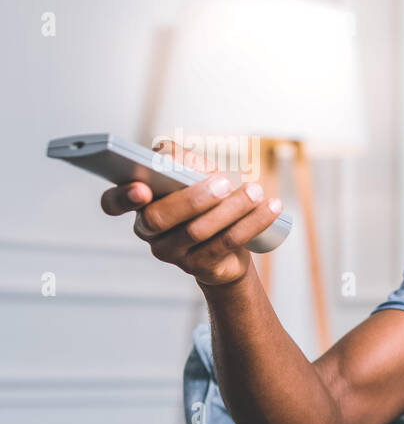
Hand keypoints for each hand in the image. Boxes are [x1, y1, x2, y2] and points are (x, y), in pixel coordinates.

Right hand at [99, 139, 281, 286]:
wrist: (231, 246)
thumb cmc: (208, 201)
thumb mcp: (195, 174)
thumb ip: (180, 160)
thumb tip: (173, 156)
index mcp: (140, 205)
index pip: (112, 203)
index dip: (122, 197)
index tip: (141, 188)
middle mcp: (149, 232)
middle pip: (160, 218)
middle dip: (193, 199)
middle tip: (223, 182)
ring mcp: (172, 253)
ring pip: (197, 231)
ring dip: (231, 208)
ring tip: (255, 192)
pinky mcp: (199, 267)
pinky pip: (225, 244)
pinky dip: (251, 223)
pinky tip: (270, 208)